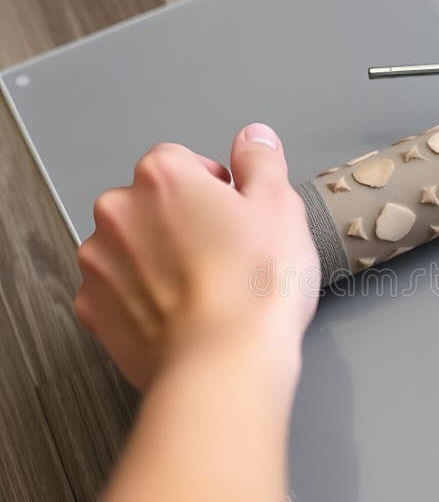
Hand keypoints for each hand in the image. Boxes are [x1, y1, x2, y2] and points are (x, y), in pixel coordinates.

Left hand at [74, 124, 319, 391]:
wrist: (226, 363)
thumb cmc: (257, 287)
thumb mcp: (281, 207)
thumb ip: (261, 161)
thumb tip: (253, 138)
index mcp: (164, 177)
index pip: (183, 161)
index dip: (215, 188)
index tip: (234, 215)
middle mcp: (119, 212)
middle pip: (151, 202)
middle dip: (181, 221)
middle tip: (223, 254)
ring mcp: (100, 264)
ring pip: (131, 247)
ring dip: (158, 258)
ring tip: (204, 289)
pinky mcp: (94, 311)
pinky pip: (117, 291)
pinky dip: (141, 298)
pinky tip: (181, 314)